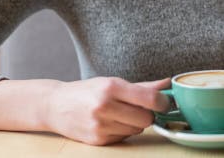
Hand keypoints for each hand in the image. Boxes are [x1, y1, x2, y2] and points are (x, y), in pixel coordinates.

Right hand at [45, 76, 171, 145]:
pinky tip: (110, 123)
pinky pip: (124, 138)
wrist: (55, 106)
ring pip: (137, 130)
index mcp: (110, 87)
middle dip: (147, 114)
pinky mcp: (97, 140)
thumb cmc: (87, 91)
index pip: (149, 99)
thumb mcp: (112, 82)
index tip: (163, 103)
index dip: (162, 102)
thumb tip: (168, 83)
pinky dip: (122, 131)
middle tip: (139, 108)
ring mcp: (100, 125)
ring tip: (120, 114)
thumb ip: (142, 86)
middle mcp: (105, 106)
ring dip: (134, 123)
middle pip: (146, 118)